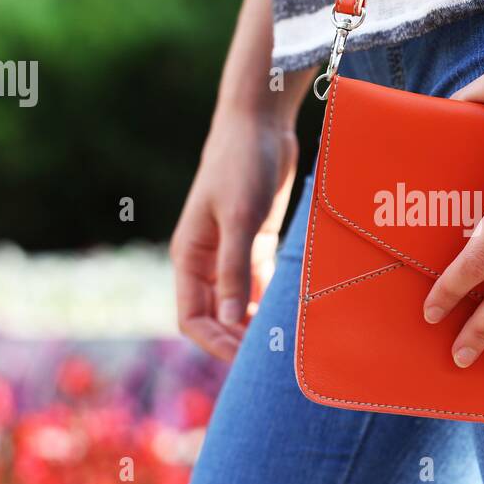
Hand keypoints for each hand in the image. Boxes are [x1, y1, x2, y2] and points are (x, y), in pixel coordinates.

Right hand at [171, 109, 297, 360]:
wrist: (260, 124)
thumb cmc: (242, 166)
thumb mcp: (239, 219)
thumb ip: (234, 270)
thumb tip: (229, 321)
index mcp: (189, 257)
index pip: (193, 318)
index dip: (216, 343)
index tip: (246, 358)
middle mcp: (206, 261)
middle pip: (217, 317)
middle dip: (238, 339)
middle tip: (271, 359)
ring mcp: (231, 253)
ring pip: (240, 303)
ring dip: (257, 323)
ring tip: (285, 342)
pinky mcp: (256, 242)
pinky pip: (260, 284)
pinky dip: (272, 300)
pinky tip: (294, 313)